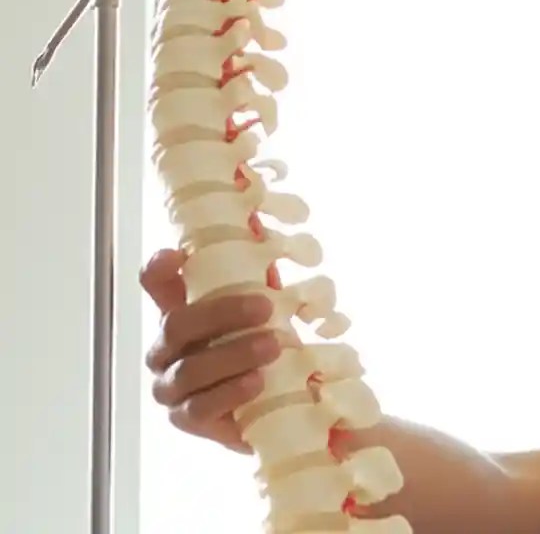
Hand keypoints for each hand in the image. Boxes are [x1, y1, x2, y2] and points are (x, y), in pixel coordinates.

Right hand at [141, 248, 280, 453]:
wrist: (273, 409)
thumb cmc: (263, 350)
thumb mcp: (265, 312)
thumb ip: (260, 279)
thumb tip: (264, 231)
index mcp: (180, 314)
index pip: (156, 286)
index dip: (158, 270)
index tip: (176, 254)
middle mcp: (166, 349)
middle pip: (177, 325)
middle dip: (221, 314)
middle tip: (265, 307)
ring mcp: (171, 386)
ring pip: (190, 369)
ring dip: (233, 355)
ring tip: (272, 347)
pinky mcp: (187, 419)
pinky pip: (201, 406)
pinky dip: (230, 392)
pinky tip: (256, 381)